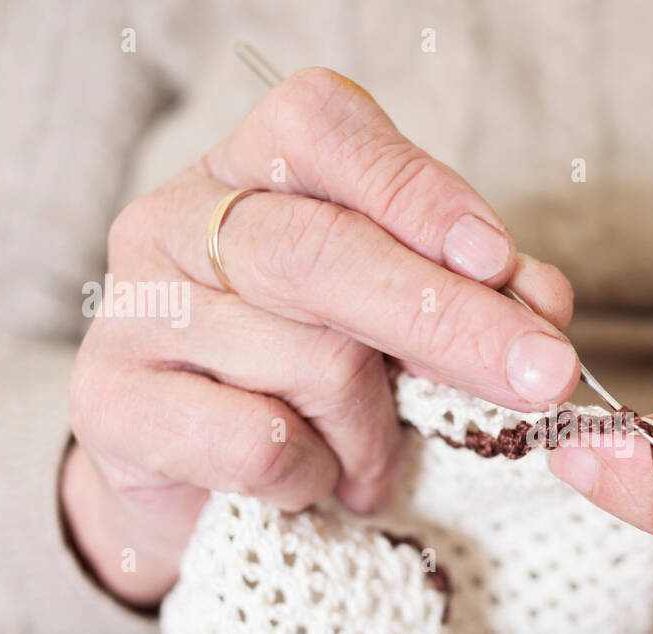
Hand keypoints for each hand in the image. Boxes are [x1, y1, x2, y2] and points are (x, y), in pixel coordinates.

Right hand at [64, 68, 577, 606]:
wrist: (198, 485)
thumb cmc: (310, 384)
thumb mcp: (395, 321)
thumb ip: (464, 292)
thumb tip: (541, 299)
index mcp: (250, 170)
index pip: (321, 129)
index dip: (418, 192)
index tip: (500, 262)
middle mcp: (177, 220)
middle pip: (321, 252)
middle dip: (450, 321)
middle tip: (541, 378)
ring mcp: (134, 309)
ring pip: (308, 360)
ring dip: (374, 432)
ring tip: (375, 463)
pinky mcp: (110, 402)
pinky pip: (257, 442)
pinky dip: (314, 475)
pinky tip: (313, 483)